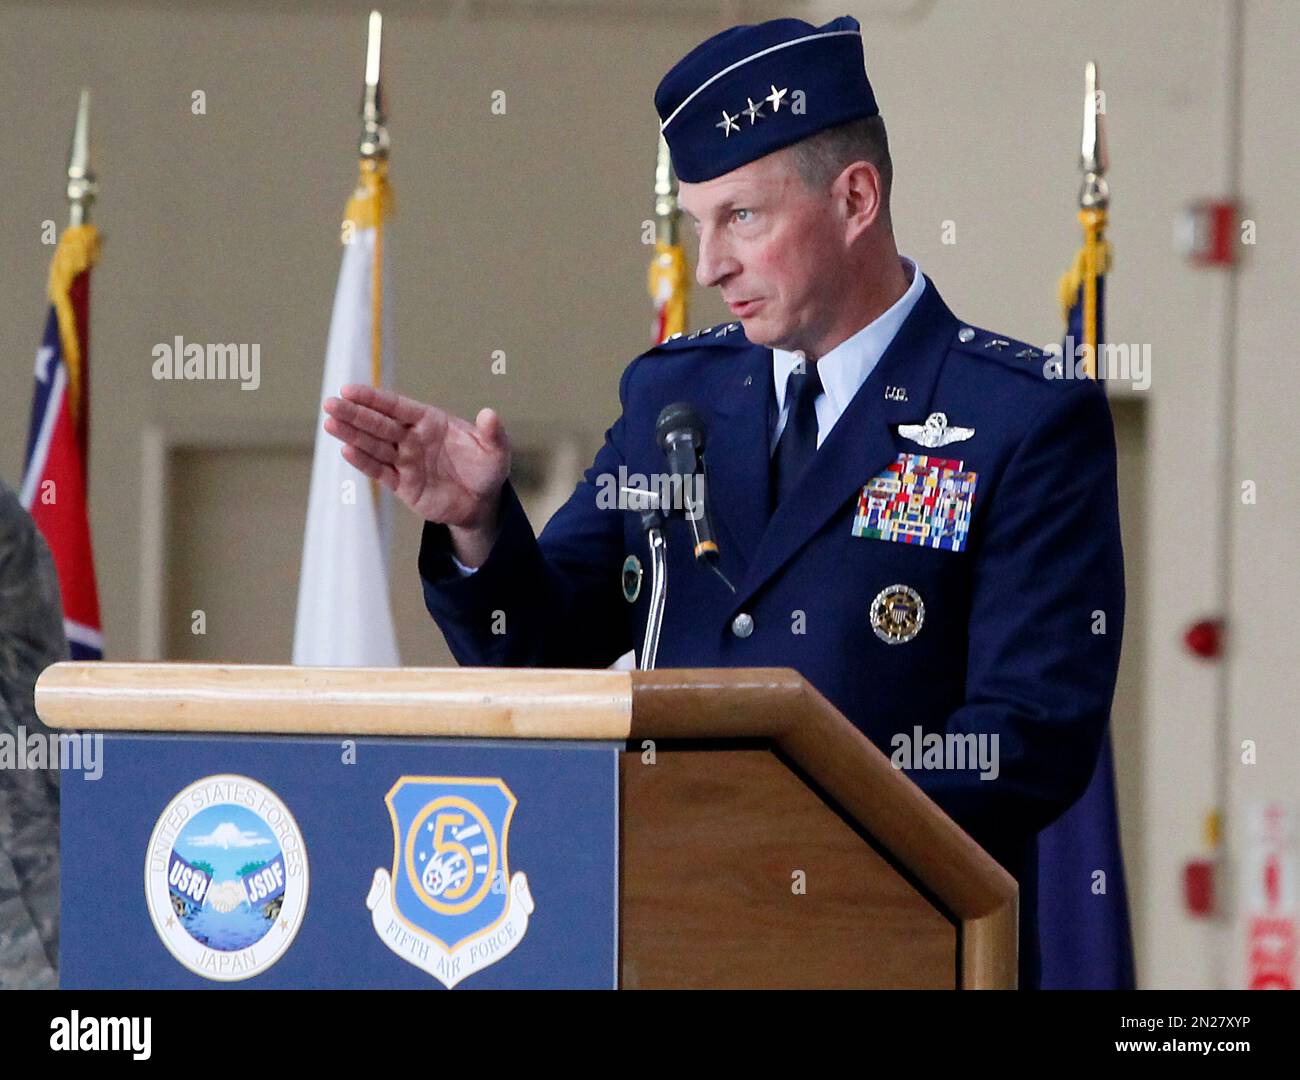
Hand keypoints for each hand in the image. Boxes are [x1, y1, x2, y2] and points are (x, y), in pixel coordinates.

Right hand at [322, 385, 510, 548]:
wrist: (481, 503)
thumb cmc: (487, 469)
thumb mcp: (496, 452)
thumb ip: (492, 434)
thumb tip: (490, 414)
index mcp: (430, 421)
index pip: (397, 407)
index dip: (374, 399)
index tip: (349, 390)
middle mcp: (412, 438)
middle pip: (379, 423)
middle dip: (355, 414)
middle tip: (330, 403)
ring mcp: (405, 460)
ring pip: (374, 445)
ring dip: (352, 434)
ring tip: (330, 423)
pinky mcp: (402, 484)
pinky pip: (380, 471)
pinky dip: (364, 462)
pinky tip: (347, 450)